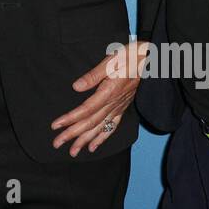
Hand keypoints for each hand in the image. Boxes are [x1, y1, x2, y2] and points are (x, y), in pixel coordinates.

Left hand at [49, 39, 149, 156]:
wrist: (152, 61)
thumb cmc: (131, 57)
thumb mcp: (111, 61)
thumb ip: (93, 75)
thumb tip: (76, 87)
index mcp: (108, 93)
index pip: (85, 111)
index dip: (70, 119)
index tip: (55, 126)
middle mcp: (113, 104)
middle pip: (90, 123)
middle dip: (73, 135)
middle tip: (56, 144)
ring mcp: (118, 108)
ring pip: (100, 128)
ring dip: (85, 140)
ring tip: (73, 151)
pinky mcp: (123, 108)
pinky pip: (112, 127)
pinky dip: (102, 138)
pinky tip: (93, 146)